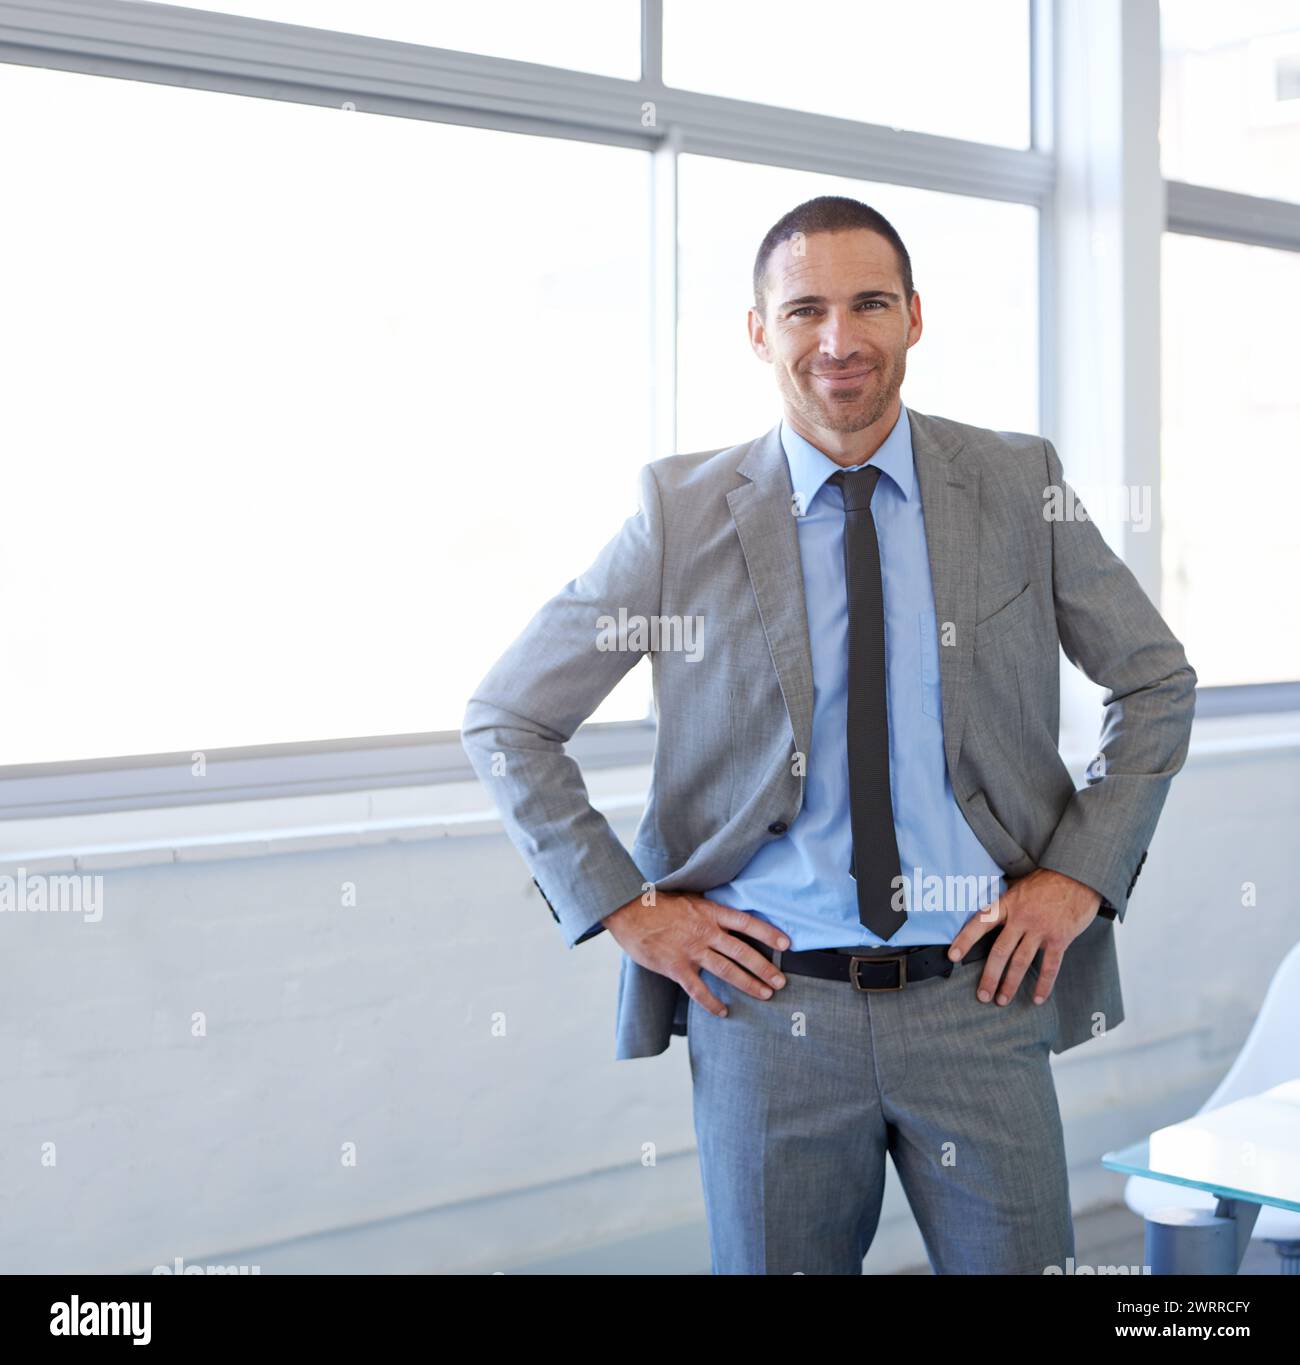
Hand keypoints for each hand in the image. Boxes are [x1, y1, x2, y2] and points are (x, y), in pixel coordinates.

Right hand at [602, 891, 789, 1016]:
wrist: (628, 912)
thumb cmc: (658, 904)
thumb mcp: (689, 898)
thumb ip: (708, 910)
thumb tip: (728, 917)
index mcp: (709, 912)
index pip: (745, 923)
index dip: (767, 933)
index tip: (786, 944)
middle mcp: (704, 932)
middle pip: (742, 951)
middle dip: (764, 967)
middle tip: (781, 980)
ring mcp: (691, 951)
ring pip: (727, 971)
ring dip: (749, 984)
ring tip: (766, 994)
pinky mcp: (676, 967)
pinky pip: (698, 990)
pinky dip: (712, 1003)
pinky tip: (724, 1011)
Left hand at [945, 868, 1101, 1006]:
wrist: (1078, 877)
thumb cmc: (1048, 880)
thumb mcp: (1019, 885)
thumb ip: (1006, 901)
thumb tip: (989, 909)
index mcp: (1007, 904)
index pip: (980, 923)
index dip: (965, 939)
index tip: (952, 956)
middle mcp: (1021, 918)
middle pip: (1000, 951)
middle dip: (989, 976)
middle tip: (982, 995)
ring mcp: (1040, 929)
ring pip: (1021, 962)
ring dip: (1010, 984)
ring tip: (1002, 1000)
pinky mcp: (1060, 939)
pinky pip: (1050, 967)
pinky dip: (1043, 985)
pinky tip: (1036, 998)